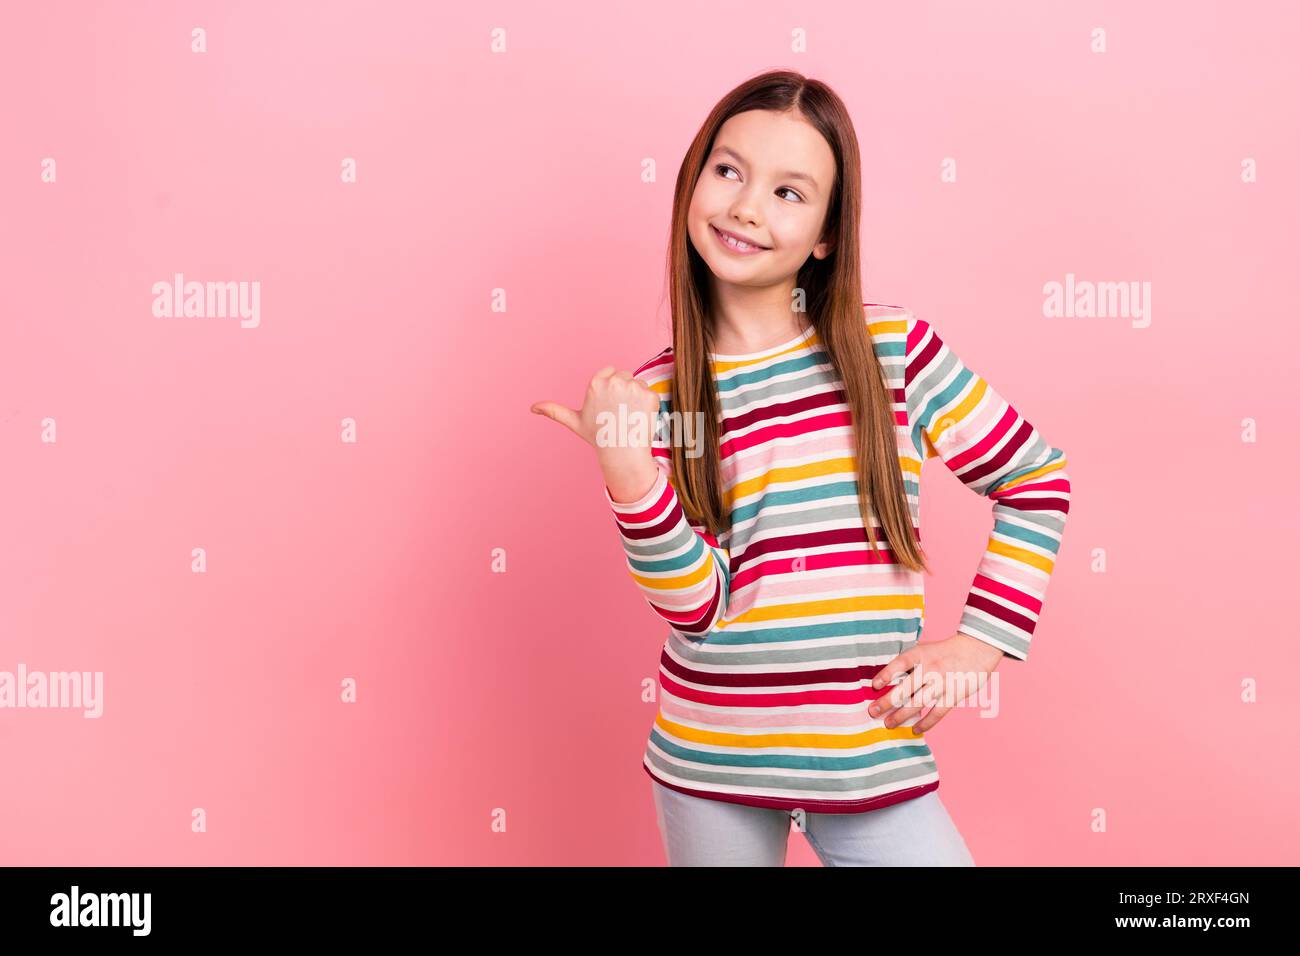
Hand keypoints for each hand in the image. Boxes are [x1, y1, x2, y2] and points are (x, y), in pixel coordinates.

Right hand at [530, 366, 660, 451]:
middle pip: (625, 376)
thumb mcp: (575, 421)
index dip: (611, 387)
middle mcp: (614, 381)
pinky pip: (651, 393)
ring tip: (628, 416)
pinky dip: (648, 405)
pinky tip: (640, 418)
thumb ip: (555, 411)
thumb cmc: (598, 437)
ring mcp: (633, 388)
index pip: (610, 372)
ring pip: (638, 384)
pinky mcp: (649, 395)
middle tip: (619, 413)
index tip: (609, 404)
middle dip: (624, 391)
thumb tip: (532, 408)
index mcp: (596, 383)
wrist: (622, 452)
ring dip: (636, 397)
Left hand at [868, 632, 1005, 733]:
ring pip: (917, 703)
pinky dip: (926, 723)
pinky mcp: (953, 695)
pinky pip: (937, 713)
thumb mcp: (925, 649)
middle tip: (872, 712)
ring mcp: (942, 683)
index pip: (899, 664)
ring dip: (901, 715)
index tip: (873, 686)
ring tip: (888, 724)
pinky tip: (915, 729)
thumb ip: (909, 662)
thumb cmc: (944, 651)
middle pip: (904, 688)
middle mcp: (930, 669)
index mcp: (920, 654)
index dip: (885, 675)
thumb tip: (887, 678)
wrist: (976, 649)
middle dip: (886, 702)